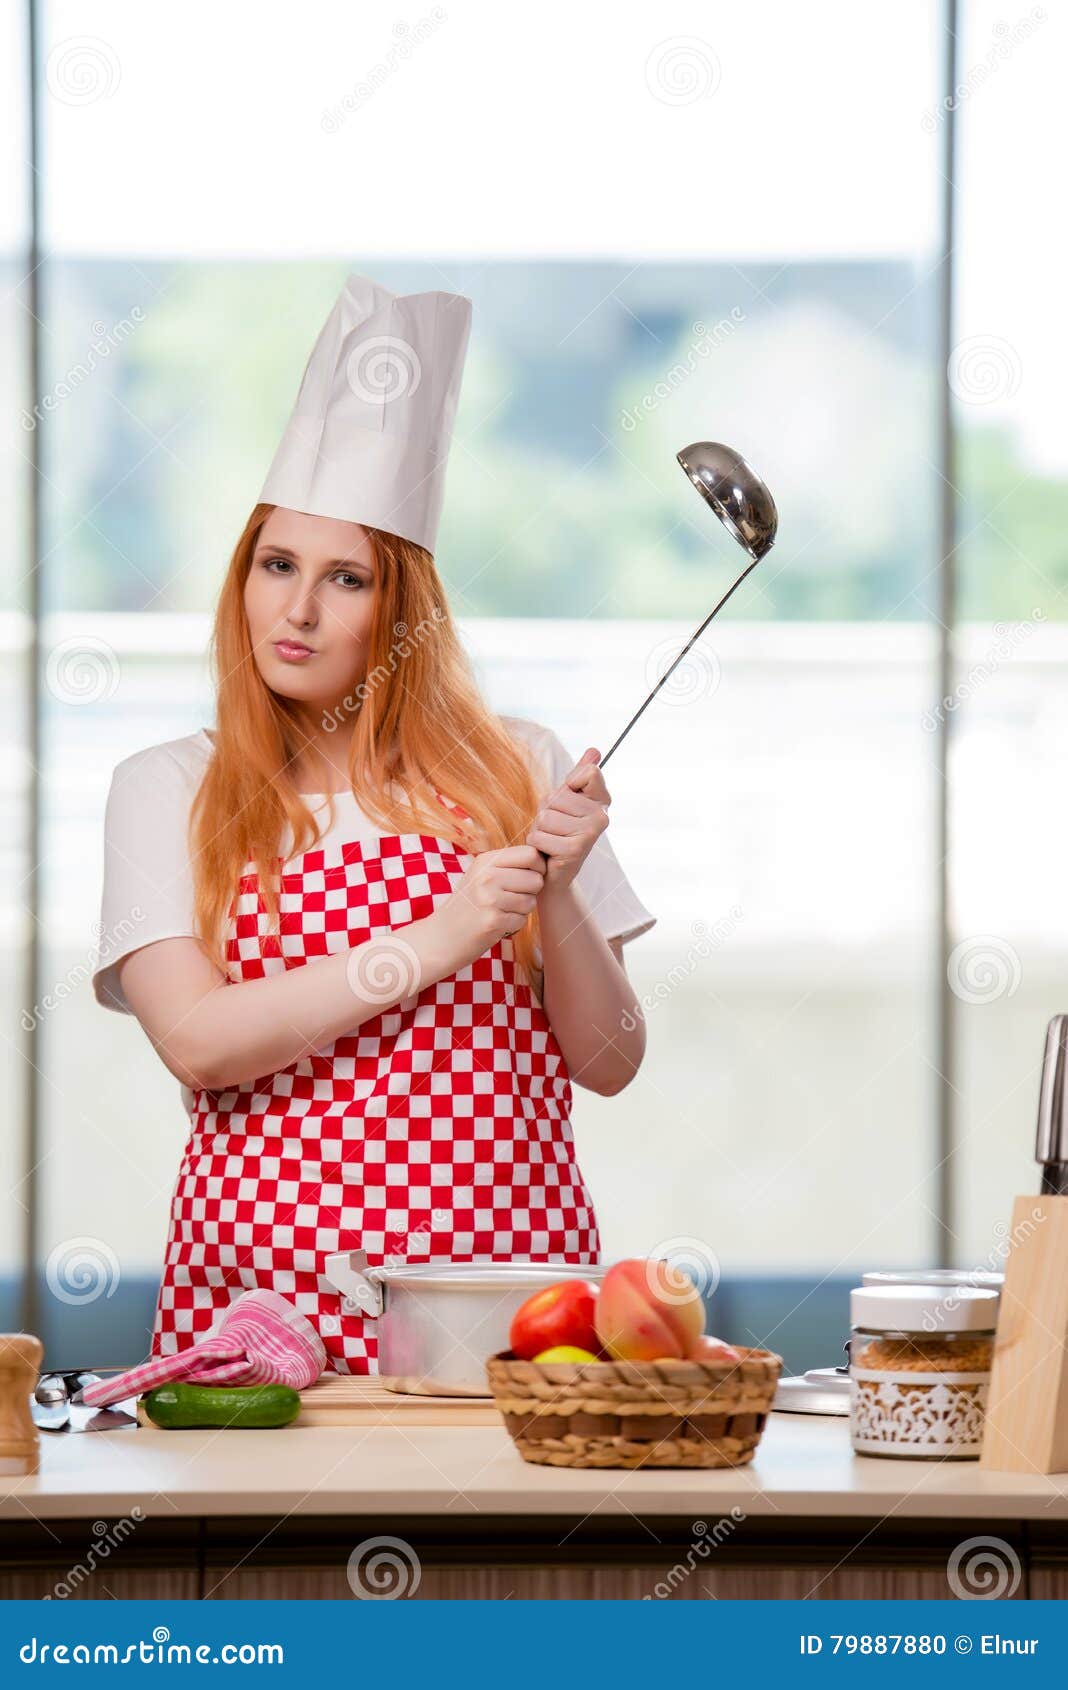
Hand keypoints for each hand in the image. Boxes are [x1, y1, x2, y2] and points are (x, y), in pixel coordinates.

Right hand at [432, 844, 545, 969]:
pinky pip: (522, 920)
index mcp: (486, 861)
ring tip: (501, 911)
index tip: (527, 877)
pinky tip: (497, 924)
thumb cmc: (467, 906)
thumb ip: (507, 865)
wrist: (440, 938)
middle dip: (531, 892)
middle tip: (512, 899)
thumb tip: (543, 858)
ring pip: (531, 901)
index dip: (538, 867)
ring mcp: (490, 899)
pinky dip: (513, 925)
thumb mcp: (481, 876)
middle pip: (536, 879)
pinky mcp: (493, 921)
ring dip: (521, 910)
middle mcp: (487, 876)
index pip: (530, 854)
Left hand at [526, 747, 609, 893]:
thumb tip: (594, 750)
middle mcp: (601, 816)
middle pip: (557, 796)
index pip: (588, 772)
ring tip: (551, 841)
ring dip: (539, 830)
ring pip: (546, 817)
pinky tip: (548, 853)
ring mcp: (590, 834)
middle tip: (555, 829)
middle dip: (546, 812)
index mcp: (602, 801)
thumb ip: (580, 776)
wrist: (552, 875)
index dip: (570, 784)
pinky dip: (536, 844)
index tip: (570, 802)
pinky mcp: (575, 850)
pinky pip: (539, 835)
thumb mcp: (566, 801)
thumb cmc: (558, 833)